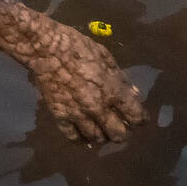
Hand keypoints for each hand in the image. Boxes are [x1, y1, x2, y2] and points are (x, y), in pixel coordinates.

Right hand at [24, 18, 145, 144]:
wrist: (45, 48)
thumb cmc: (78, 46)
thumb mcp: (105, 56)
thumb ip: (120, 78)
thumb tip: (132, 93)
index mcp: (111, 90)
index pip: (134, 115)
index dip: (141, 119)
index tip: (141, 119)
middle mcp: (97, 107)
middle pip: (118, 134)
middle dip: (124, 132)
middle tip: (123, 126)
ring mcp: (77, 114)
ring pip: (97, 138)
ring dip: (104, 136)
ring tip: (104, 130)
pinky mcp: (60, 117)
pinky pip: (74, 138)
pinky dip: (82, 139)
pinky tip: (85, 134)